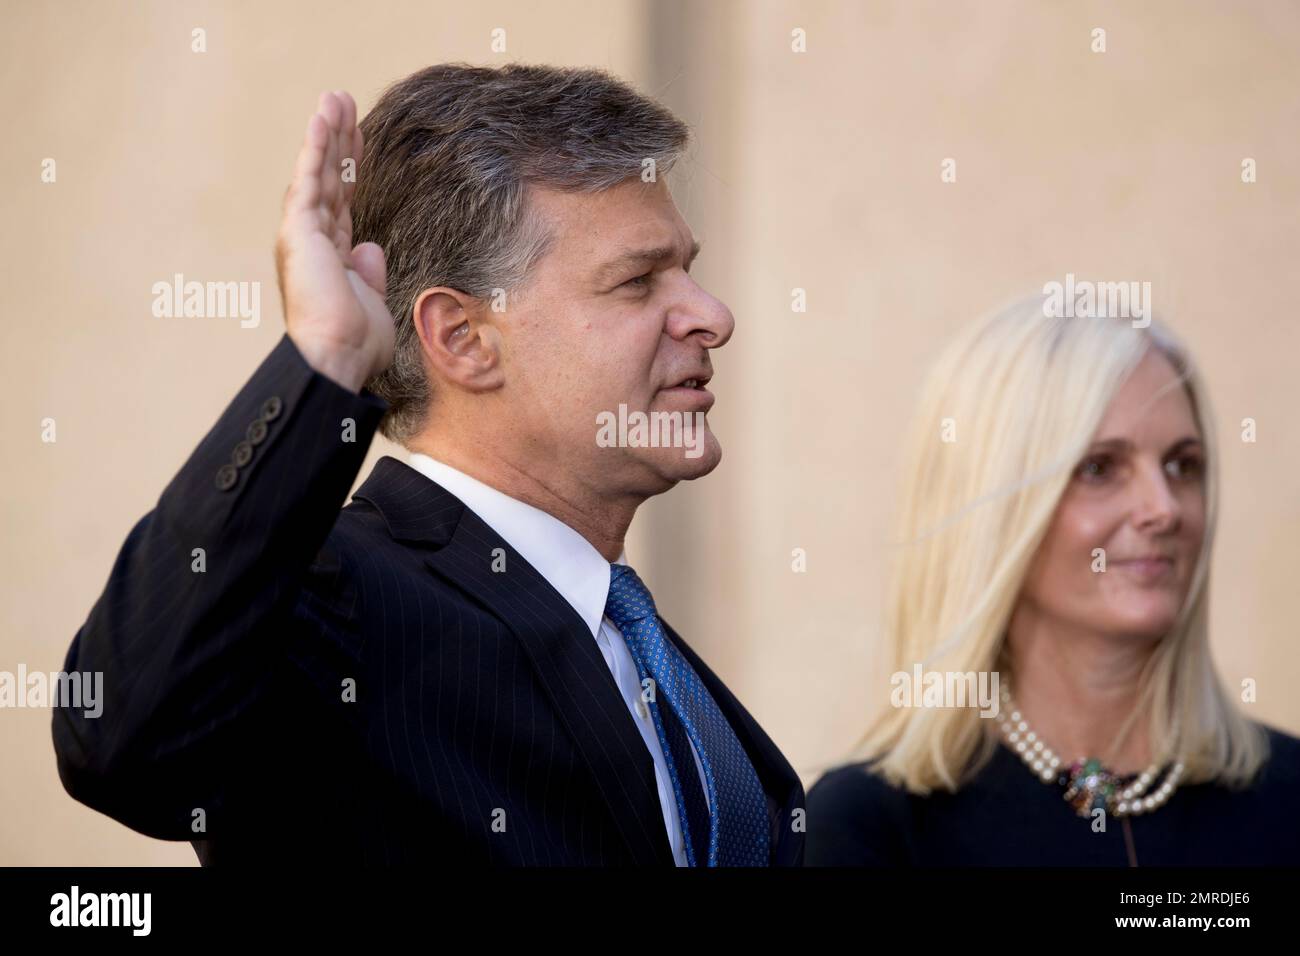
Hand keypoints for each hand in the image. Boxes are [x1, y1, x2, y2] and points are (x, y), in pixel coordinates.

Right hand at [275, 90, 394, 392]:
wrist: (336, 357)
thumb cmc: (354, 344)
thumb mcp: (372, 304)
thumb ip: (369, 274)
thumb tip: (370, 247)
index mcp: (330, 259)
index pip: (341, 203)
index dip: (349, 170)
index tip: (358, 142)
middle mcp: (312, 242)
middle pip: (328, 180)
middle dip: (337, 142)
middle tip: (343, 104)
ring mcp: (302, 234)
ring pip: (317, 172)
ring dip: (327, 133)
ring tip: (335, 98)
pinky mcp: (298, 229)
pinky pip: (309, 179)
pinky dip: (315, 147)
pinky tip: (323, 118)